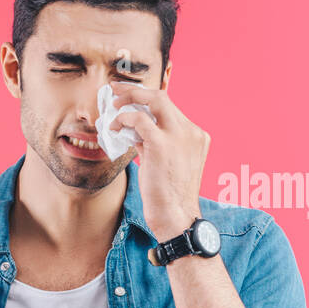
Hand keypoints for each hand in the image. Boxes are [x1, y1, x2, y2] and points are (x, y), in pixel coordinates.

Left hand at [108, 82, 208, 241]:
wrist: (176, 217)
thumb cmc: (168, 196)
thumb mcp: (165, 163)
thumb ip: (154, 144)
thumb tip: (134, 132)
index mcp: (195, 136)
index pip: (169, 108)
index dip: (146, 101)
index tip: (130, 98)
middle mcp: (191, 132)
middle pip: (163, 97)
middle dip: (136, 90)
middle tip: (116, 90)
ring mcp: (179, 136)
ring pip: (154, 100)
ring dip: (129, 99)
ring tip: (113, 105)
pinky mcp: (162, 144)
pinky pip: (139, 120)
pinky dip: (124, 120)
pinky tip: (113, 128)